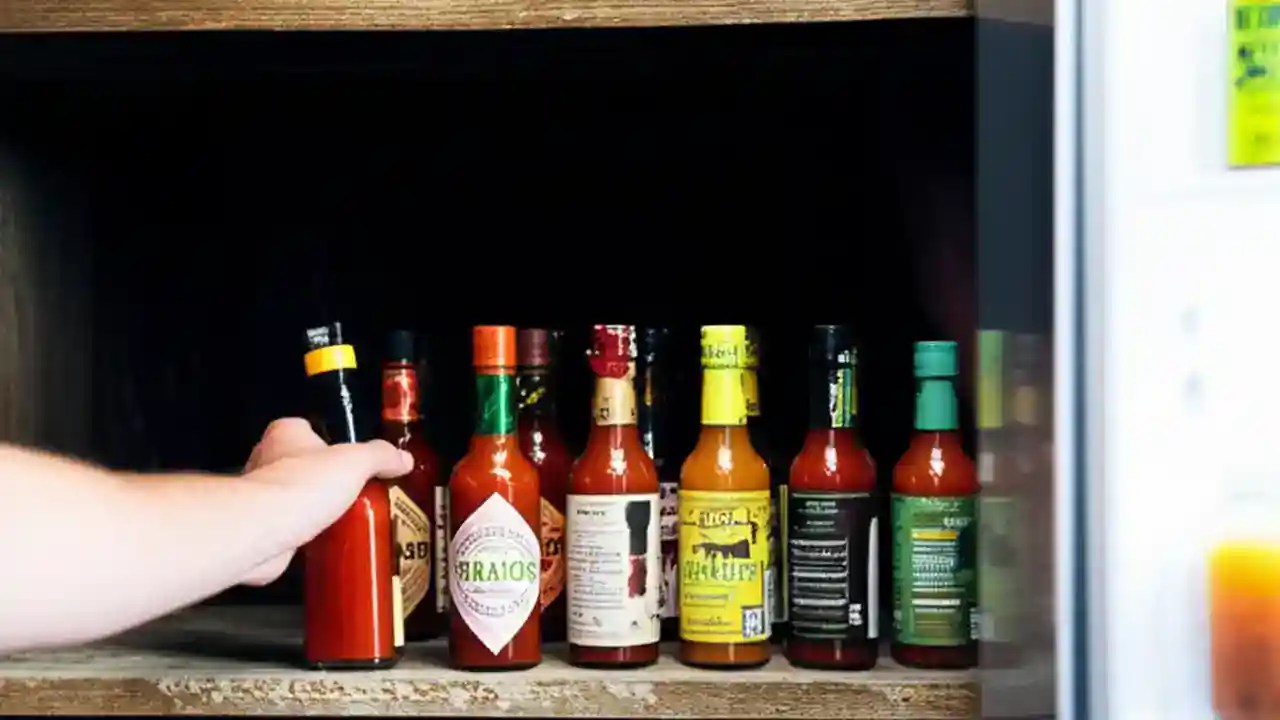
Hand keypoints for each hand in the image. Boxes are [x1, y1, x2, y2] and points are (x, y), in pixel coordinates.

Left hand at [238, 418, 411, 585]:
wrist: (264, 530)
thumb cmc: (302, 485)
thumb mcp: (355, 462)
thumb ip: (380, 456)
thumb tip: (403, 458)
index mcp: (286, 434)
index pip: (306, 428)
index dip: (328, 440)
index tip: (349, 455)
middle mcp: (266, 460)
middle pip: (300, 463)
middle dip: (323, 477)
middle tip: (353, 490)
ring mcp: (260, 496)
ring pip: (293, 497)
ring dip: (313, 508)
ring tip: (344, 517)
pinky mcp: (259, 527)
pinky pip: (288, 527)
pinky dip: (304, 534)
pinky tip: (325, 541)